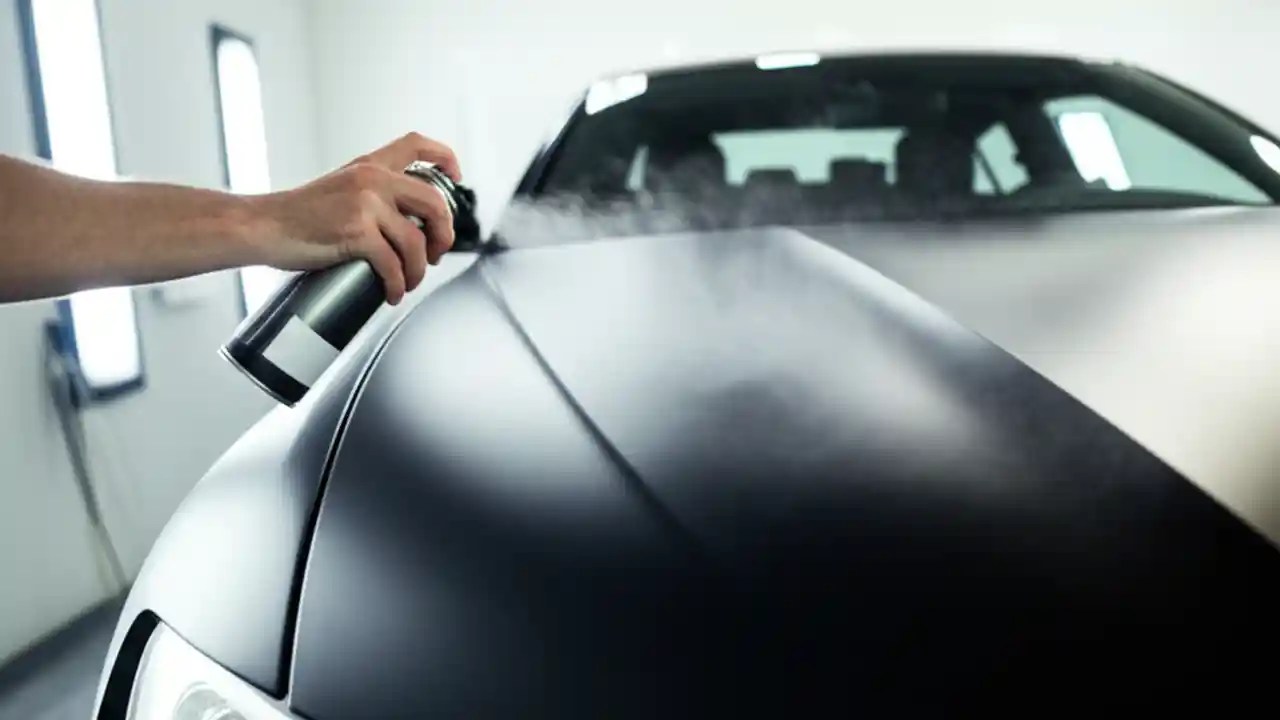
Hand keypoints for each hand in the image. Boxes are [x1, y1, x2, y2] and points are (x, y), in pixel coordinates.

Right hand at [246, 133, 461, 304]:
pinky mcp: (356, 232)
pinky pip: (393, 264)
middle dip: (444, 234)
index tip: (457, 177)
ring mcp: (365, 204)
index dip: (446, 158)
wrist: (263, 226)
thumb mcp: (339, 190)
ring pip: (416, 241)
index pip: (416, 145)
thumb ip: (373, 196)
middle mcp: (371, 179)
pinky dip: (397, 284)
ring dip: (419, 269)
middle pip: (434, 202)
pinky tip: (391, 292)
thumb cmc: (297, 216)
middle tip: (436, 254)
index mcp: (369, 165)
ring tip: (408, 281)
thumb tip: (410, 225)